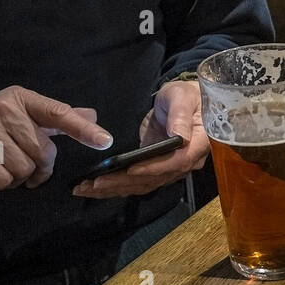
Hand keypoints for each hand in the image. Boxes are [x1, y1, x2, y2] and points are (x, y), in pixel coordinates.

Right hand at [0, 86, 111, 190]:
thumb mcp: (13, 115)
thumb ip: (53, 118)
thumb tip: (91, 115)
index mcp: (18, 98)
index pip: (58, 113)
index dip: (84, 129)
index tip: (106, 141)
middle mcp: (3, 108)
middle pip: (43, 152)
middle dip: (35, 167)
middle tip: (14, 163)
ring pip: (24, 169)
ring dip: (11, 176)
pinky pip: (2, 181)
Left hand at [73, 80, 209, 198]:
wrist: (185, 102)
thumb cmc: (186, 95)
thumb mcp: (182, 98)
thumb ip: (181, 116)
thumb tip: (181, 137)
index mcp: (197, 145)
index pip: (176, 162)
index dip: (153, 168)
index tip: (129, 170)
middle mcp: (185, 162)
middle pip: (155, 179)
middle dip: (123, 183)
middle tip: (95, 183)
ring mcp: (170, 168)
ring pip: (143, 184)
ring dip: (115, 189)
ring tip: (87, 189)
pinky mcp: (156, 168)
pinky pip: (138, 181)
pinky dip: (117, 186)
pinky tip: (96, 187)